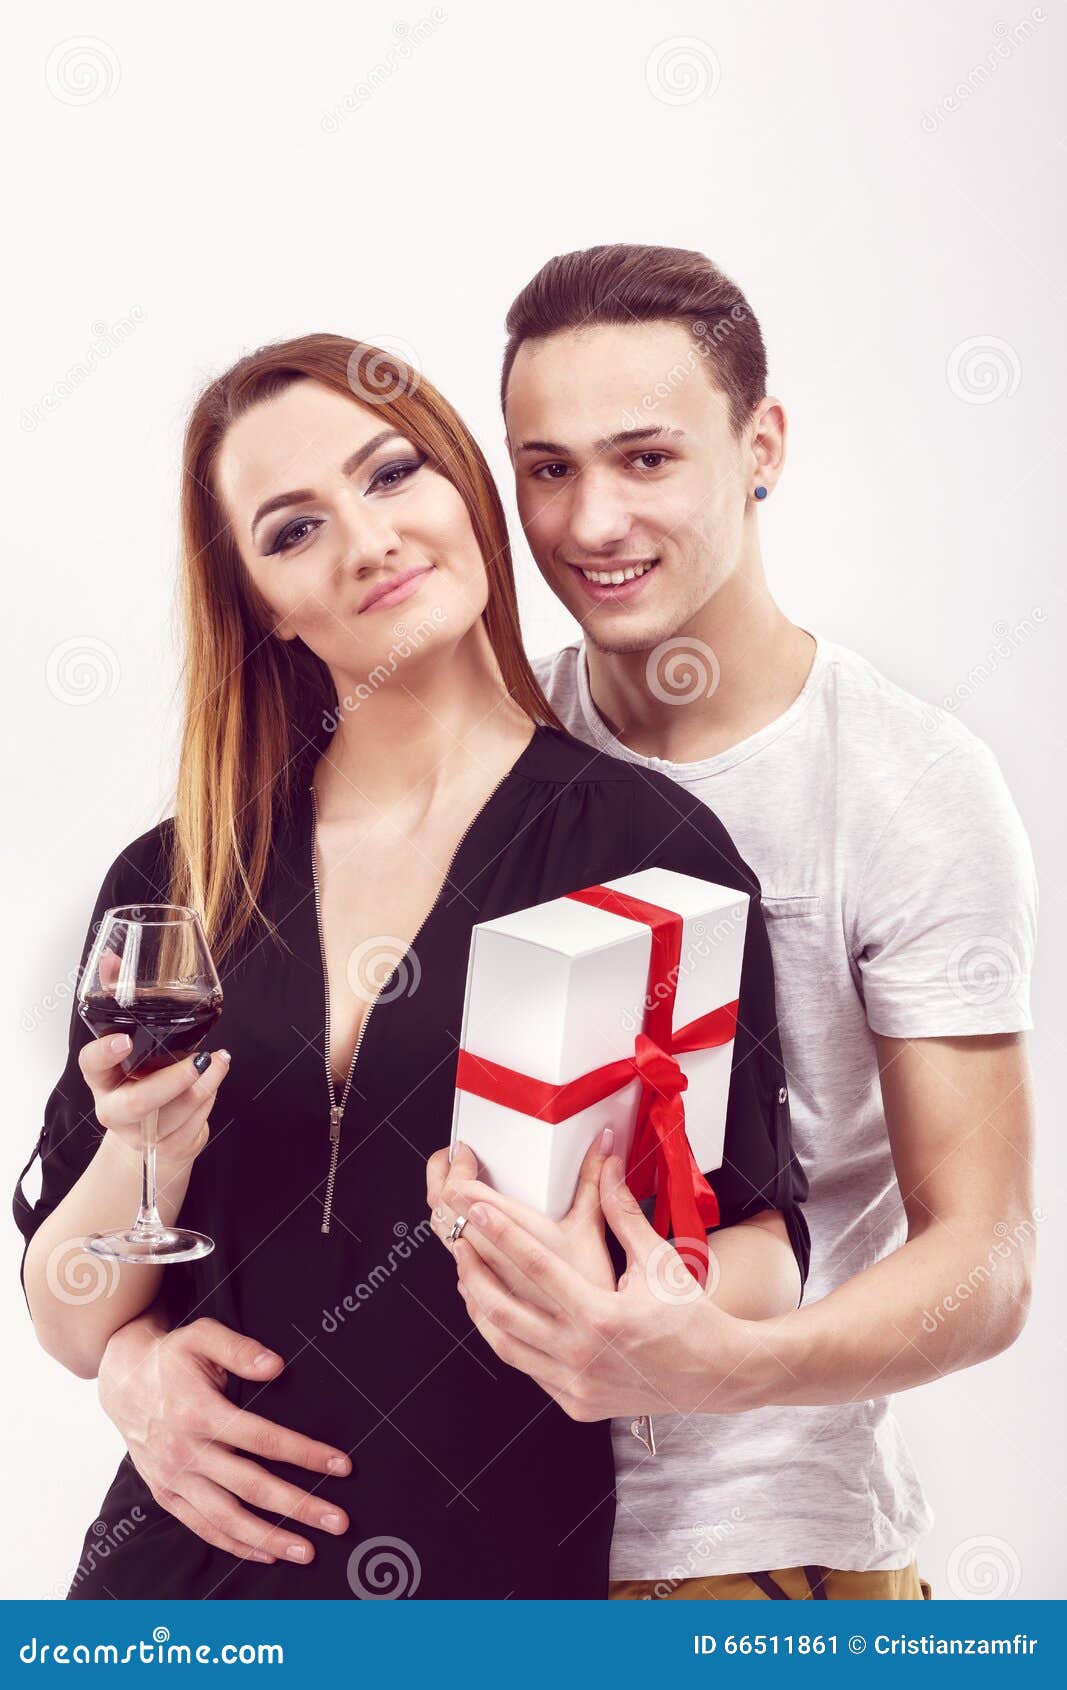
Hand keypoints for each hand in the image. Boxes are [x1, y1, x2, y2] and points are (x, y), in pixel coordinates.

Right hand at [78, 1036, 228, 1169]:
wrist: (152, 1130)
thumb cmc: (148, 1084)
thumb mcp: (140, 1062)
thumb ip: (150, 1043)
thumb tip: (185, 1019)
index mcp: (102, 1079)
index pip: (91, 1063)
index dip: (104, 1052)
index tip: (124, 1041)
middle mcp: (113, 1110)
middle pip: (138, 1102)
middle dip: (176, 1079)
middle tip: (201, 1059)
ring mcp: (138, 1135)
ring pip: (178, 1111)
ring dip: (207, 1083)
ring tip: (218, 1062)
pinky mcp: (166, 1149)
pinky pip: (195, 1124)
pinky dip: (210, 1098)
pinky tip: (212, 1084)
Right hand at [97, 1315, 352, 1564]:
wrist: (121, 1382)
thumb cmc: (171, 1357)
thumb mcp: (202, 1335)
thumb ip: (239, 1349)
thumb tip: (276, 1366)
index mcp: (198, 1412)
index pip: (262, 1438)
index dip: (304, 1453)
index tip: (342, 1465)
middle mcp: (185, 1451)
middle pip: (251, 1486)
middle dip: (298, 1506)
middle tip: (338, 1521)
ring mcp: (174, 1478)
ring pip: (226, 1518)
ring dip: (269, 1538)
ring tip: (307, 1551)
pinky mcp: (166, 1495)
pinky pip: (202, 1527)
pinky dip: (234, 1544)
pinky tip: (265, 1552)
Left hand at [449, 1154, 769, 1420]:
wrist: (714, 1376)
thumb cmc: (689, 1316)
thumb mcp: (657, 1261)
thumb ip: (623, 1212)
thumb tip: (608, 1161)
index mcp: (600, 1316)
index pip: (536, 1267)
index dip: (501, 1234)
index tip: (476, 1210)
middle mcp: (581, 1355)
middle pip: (504, 1309)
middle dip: (475, 1270)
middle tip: (457, 1238)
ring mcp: (575, 1385)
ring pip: (505, 1343)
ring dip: (482, 1306)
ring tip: (466, 1274)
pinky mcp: (575, 1403)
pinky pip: (527, 1368)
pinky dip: (507, 1338)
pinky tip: (498, 1314)